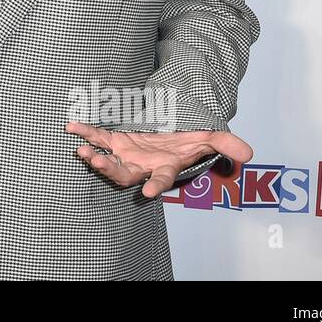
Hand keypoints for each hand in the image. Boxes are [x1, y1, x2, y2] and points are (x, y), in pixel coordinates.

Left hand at [66, 121, 253, 198]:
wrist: (173, 128)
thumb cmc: (190, 137)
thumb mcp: (210, 137)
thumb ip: (226, 144)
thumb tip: (249, 154)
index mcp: (165, 166)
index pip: (162, 178)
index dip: (156, 185)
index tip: (150, 193)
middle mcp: (143, 165)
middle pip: (126, 175)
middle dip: (112, 171)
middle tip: (100, 164)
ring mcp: (127, 155)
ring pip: (109, 161)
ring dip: (95, 157)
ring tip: (83, 151)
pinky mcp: (117, 141)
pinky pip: (99, 138)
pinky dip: (86, 133)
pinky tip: (72, 127)